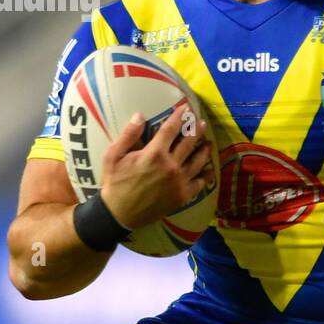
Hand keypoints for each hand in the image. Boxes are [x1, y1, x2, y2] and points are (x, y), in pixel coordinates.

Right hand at [101, 101, 214, 229]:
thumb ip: (127, 135)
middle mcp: (171, 166)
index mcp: (154, 154)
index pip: (171, 129)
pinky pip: (200, 182)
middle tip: (201, 123)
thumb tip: (140, 115)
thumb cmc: (115, 183)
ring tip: (208, 143)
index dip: (179, 117)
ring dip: (204, 150)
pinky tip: (209, 169)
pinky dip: (206, 174)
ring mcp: (179, 181)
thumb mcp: (113, 156)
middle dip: (196, 130)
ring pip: (198, 161)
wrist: (119, 214)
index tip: (186, 109)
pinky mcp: (183, 195)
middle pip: (188, 143)